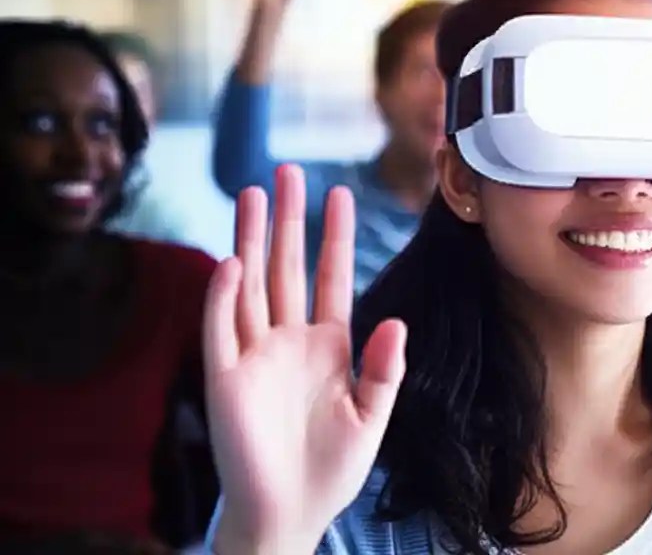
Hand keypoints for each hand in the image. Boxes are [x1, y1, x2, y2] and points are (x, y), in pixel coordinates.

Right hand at [204, 165, 406, 551]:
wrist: (291, 514)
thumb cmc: (332, 469)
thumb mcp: (372, 416)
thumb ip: (384, 369)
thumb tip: (396, 321)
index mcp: (328, 346)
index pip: (330, 277)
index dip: (333, 236)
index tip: (338, 192)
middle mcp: (288, 341)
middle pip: (285, 267)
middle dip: (287, 220)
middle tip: (286, 171)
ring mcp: (254, 356)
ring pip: (250, 285)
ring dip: (250, 240)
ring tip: (253, 194)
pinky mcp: (226, 379)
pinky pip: (222, 329)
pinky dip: (224, 296)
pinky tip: (233, 261)